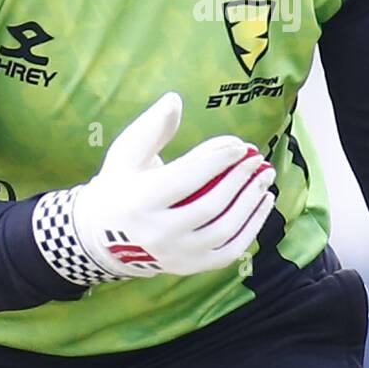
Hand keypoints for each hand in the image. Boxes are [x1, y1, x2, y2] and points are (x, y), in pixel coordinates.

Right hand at [32, 91, 276, 286]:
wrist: (103, 236)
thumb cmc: (120, 185)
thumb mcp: (126, 154)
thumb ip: (152, 128)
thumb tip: (175, 100)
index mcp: (139, 202)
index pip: (186, 178)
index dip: (218, 159)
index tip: (240, 145)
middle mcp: (157, 234)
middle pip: (210, 204)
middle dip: (240, 178)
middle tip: (257, 158)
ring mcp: (175, 256)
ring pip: (225, 230)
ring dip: (251, 201)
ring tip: (265, 177)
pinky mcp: (189, 267)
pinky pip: (230, 251)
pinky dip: (252, 227)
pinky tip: (263, 203)